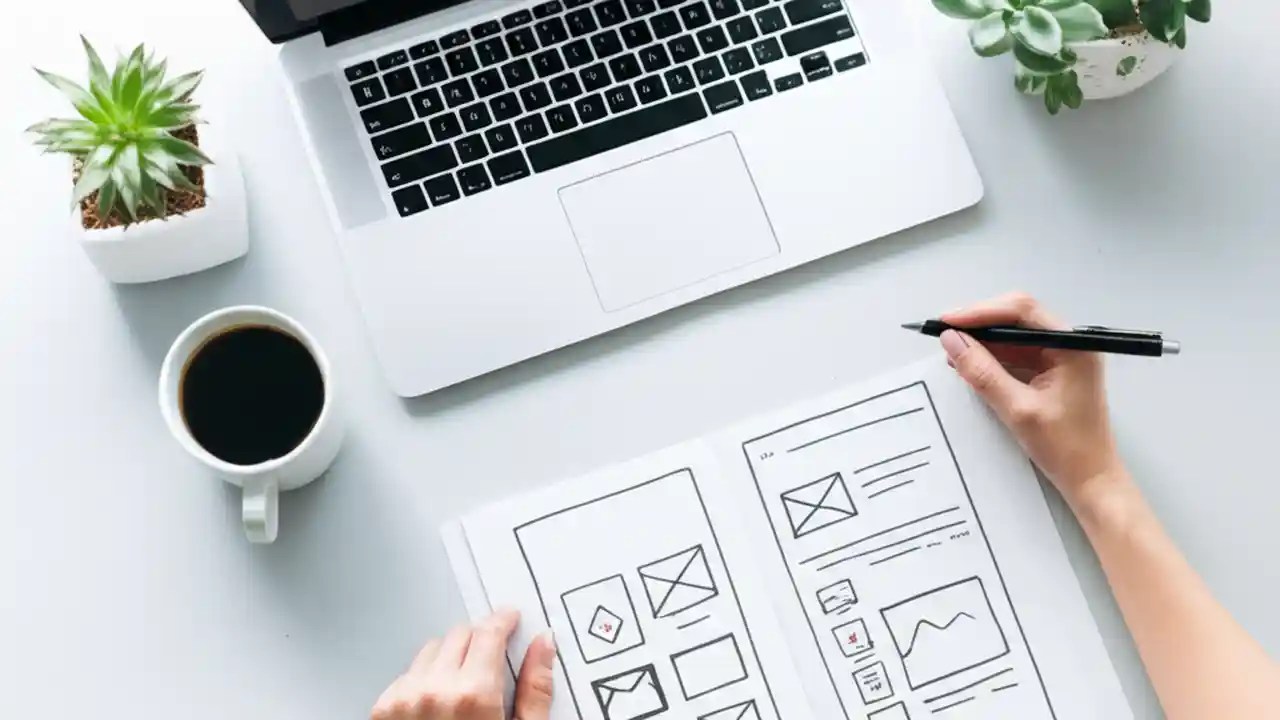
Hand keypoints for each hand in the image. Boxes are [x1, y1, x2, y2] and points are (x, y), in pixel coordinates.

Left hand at [371, 609, 554, 719]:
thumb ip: (536, 691)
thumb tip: (544, 648)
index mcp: (474, 694)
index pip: (489, 631)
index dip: (504, 621)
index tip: (510, 620)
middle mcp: (434, 690)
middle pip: (460, 634)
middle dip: (479, 640)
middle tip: (492, 659)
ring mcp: (403, 699)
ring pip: (430, 650)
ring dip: (450, 657)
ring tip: (465, 687)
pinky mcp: (382, 711)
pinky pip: (406, 675)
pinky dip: (424, 679)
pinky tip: (439, 704)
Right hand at [938, 293, 1124, 508]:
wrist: (1092, 481)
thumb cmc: (1065, 448)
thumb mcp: (1017, 409)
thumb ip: (982, 372)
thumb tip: (951, 341)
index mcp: (1072, 345)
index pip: (1021, 311)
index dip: (980, 312)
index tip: (947, 322)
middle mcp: (1070, 344)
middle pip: (1017, 318)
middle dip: (980, 325)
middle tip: (945, 335)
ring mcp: (1062, 358)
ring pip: (1015, 337)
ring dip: (984, 342)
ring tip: (952, 351)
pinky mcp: (1053, 373)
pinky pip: (1018, 356)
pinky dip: (994, 359)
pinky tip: (970, 366)